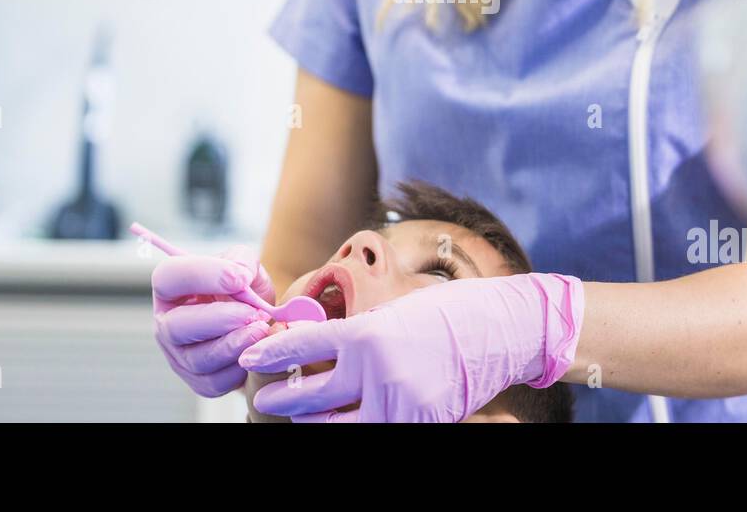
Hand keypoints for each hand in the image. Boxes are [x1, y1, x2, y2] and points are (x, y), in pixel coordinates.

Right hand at [151, 248, 275, 397]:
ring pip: (197, 360)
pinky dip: (239, 367)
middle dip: (220, 320)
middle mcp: (166, 323)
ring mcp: (178, 356)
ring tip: (262, 330)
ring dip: (234, 345)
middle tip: (254, 314)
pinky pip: (215, 382)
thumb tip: (240, 274)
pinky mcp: (198, 382)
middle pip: (176, 327)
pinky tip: (255, 350)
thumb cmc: (243, 288)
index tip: (240, 278)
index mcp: (171, 287)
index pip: (168, 277)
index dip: (203, 275)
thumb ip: (242, 260)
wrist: (258, 320)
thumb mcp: (244, 265)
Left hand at [240, 273, 582, 421]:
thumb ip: (353, 336)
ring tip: (297, 415)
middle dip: (280, 399)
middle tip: (263, 398)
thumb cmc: (441, 312)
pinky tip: (340, 422)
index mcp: (366, 335)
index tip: (250, 358)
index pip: (303, 347)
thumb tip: (310, 351)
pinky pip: (372, 433)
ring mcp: (397, 404)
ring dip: (309, 421)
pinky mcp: (417, 424)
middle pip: (309, 397)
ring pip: (334, 426)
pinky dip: (352, 429)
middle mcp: (376, 372)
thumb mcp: (389, 313)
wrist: (495, 329)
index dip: (271, 354)